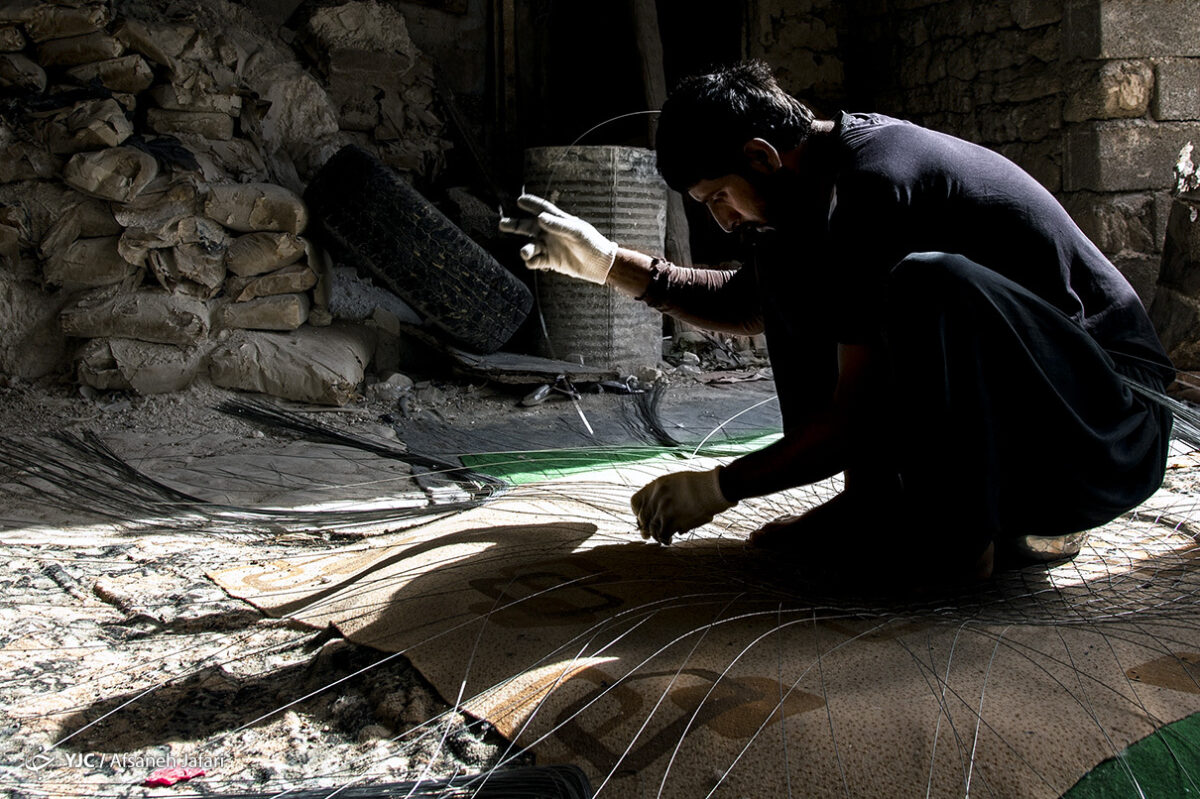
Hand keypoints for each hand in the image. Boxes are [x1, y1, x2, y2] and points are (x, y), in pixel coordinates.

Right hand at [498, 193, 616, 283]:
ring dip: (525, 249)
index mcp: (557, 221)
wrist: (599, 264)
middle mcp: (550, 233)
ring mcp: (549, 247)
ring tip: (526, 252)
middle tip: (502, 224)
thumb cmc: (591, 243)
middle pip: (527, 227)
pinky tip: (532, 262)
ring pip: (530, 246)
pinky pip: (535, 261)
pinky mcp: (550, 261)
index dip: (530, 204)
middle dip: (514, 226)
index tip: (519, 200)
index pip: (541, 209)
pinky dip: (531, 262)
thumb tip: (539, 218)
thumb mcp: (576, 231)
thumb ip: (558, 225)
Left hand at [631, 467, 732, 544]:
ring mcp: (664, 512)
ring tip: (662, 538)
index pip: (635, 502)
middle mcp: (656, 499)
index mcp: (655, 487)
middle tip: (646, 534)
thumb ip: (664, 494)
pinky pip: (664, 535)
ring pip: (652, 529)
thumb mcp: (676, 481)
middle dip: (645, 527)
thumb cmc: (699, 484)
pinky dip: (665, 539)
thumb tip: (661, 511)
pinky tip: (670, 540)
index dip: (637, 512)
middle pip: (643, 518)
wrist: (711, 489)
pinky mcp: (673, 523)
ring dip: (656, 535)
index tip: (642, 517)